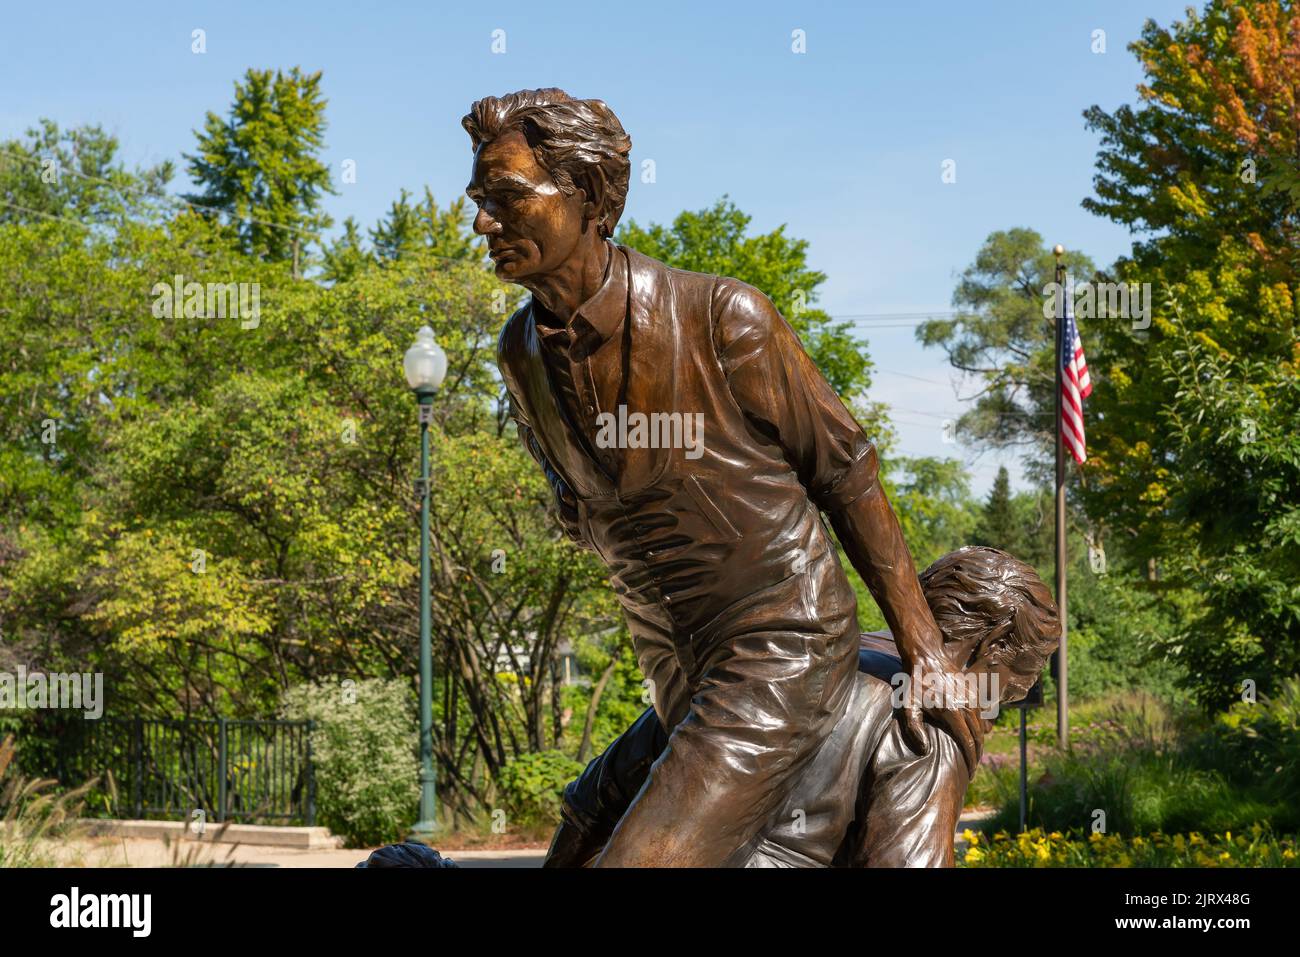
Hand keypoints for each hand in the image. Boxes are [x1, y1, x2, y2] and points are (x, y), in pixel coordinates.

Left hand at [898, 650, 985, 777]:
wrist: (926, 655)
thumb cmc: (913, 682)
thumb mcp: (907, 705)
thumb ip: (914, 728)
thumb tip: (925, 750)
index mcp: (952, 712)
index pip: (968, 742)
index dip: (971, 760)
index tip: (969, 774)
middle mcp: (966, 706)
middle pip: (978, 737)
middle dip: (977, 756)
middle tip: (971, 770)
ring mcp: (971, 698)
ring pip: (981, 726)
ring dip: (980, 742)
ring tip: (974, 756)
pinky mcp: (972, 692)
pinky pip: (981, 715)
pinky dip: (981, 728)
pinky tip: (976, 736)